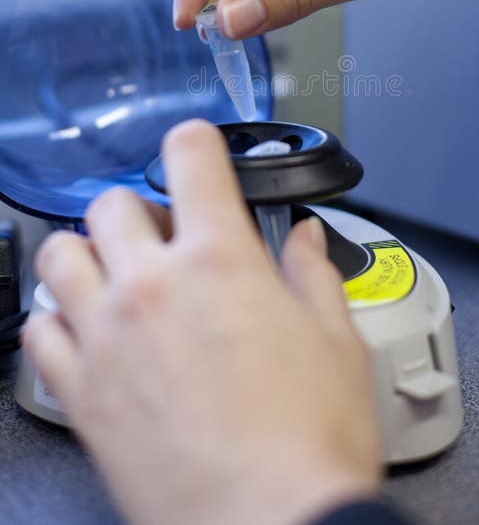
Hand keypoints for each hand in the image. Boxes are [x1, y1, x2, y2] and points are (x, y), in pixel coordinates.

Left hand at [23, 120, 380, 524]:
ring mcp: (107, 337)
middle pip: (113, 203)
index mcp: (220, 260)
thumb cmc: (308, 442)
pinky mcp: (81, 392)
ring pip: (59, 255)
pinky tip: (86, 332)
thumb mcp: (336, 341)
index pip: (190, 156)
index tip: (195, 147)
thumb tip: (304, 241)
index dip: (195, 140)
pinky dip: (56, 321)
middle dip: (139, 208)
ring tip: (114, 272)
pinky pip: (38, 333)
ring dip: (86, 253)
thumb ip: (314, 274)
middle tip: (162, 233)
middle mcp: (153, 286)